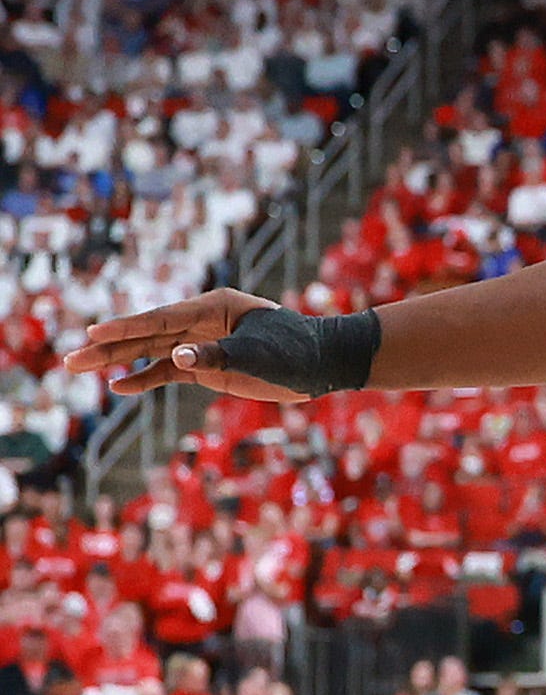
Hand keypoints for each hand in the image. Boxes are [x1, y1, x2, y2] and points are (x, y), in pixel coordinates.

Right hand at [63, 288, 305, 402]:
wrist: (326, 364)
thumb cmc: (298, 353)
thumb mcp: (259, 356)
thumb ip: (216, 356)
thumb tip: (175, 356)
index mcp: (213, 308)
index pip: (160, 318)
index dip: (125, 328)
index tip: (93, 332)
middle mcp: (201, 322)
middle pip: (146, 334)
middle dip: (108, 347)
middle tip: (70, 360)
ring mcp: (202, 344)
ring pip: (151, 351)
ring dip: (117, 361)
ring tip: (77, 367)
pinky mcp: (208, 366)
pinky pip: (169, 371)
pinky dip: (145, 378)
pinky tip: (118, 387)